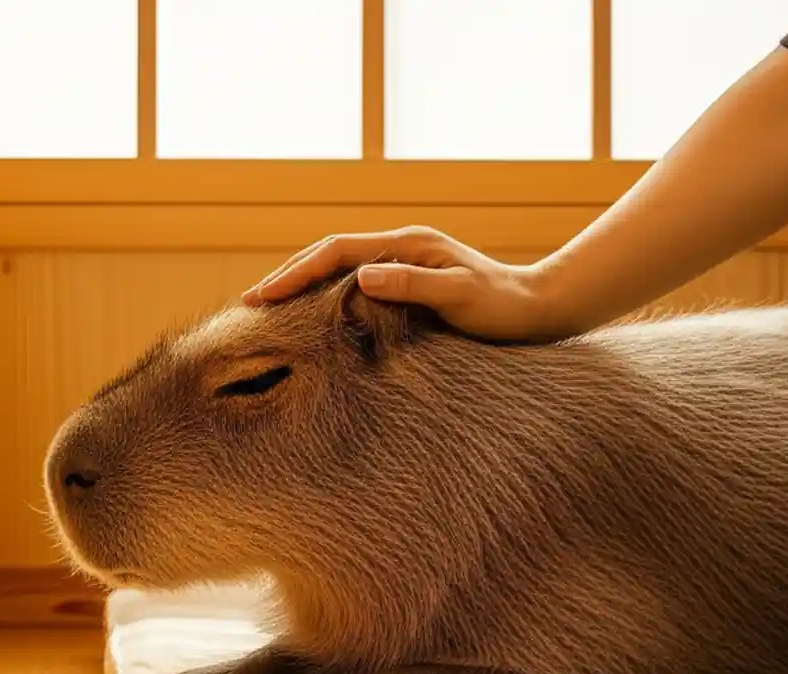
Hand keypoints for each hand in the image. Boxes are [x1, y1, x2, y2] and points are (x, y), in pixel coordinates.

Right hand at [242, 226, 567, 342]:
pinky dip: (324, 294)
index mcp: (406, 245)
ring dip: (302, 282)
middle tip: (249, 301)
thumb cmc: (503, 307)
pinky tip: (313, 314)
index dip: (295, 273)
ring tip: (269, 305)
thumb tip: (360, 277)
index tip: (262, 296)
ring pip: (338, 267)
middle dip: (287, 274)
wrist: (538, 308)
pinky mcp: (409, 281)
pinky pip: (353, 283)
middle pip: (328, 254)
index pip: (335, 253)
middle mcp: (400, 248)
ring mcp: (404, 263)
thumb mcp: (460, 296)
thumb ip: (412, 285)